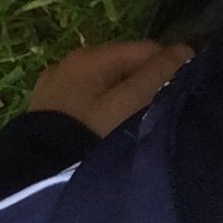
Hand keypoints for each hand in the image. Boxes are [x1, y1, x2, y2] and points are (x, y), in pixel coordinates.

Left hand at [26, 40, 189, 137]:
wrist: (38, 172)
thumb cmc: (90, 134)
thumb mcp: (130, 104)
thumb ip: (158, 75)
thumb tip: (185, 49)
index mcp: (92, 56)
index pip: (146, 50)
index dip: (169, 70)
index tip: (180, 98)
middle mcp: (69, 63)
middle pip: (124, 66)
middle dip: (145, 85)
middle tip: (156, 115)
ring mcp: (54, 87)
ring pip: (105, 85)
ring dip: (123, 100)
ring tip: (132, 126)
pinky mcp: (45, 110)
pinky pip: (85, 102)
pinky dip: (101, 111)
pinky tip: (104, 133)